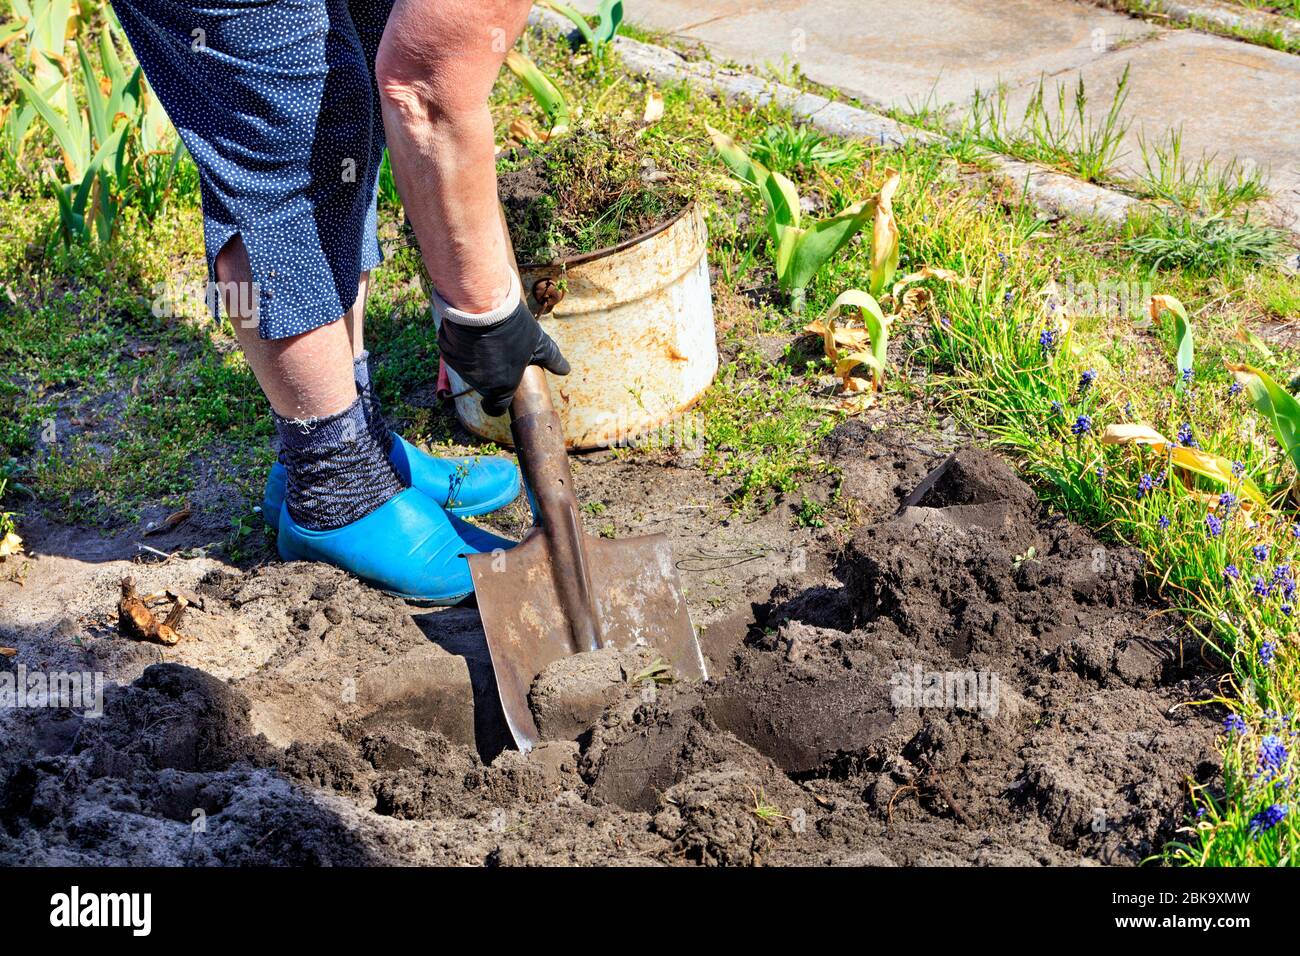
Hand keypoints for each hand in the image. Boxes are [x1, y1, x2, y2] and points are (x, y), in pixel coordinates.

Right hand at [438, 299, 569, 416]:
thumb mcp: (538, 343)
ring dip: (476, 360)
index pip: (495, 408)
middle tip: (500, 352)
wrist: (481, 307)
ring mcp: (461, 369)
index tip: (501, 394)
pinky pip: (455, 353)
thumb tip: (566, 370)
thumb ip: (552, 360)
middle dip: (491, 374)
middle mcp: (479, 384)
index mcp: (501, 388)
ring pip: (469, 369)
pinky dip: (462, 346)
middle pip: (484, 385)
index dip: (497, 404)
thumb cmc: (514, 329)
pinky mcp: (447, 352)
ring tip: (487, 338)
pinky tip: (471, 331)